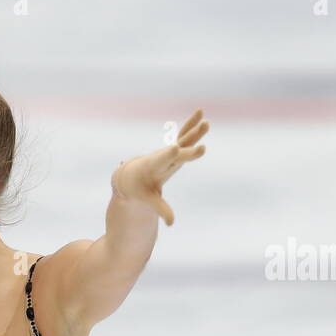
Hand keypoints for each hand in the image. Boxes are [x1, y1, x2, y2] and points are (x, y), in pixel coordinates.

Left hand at [112, 108, 208, 225]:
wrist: (130, 176)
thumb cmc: (138, 189)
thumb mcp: (148, 199)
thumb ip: (160, 209)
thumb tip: (171, 223)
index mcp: (155, 167)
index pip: (164, 160)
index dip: (170, 154)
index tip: (174, 148)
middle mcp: (163, 156)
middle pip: (179, 150)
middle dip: (189, 147)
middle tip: (201, 143)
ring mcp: (169, 151)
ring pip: (183, 138)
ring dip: (193, 129)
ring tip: (205, 119)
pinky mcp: (174, 149)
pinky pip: (184, 135)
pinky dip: (191, 125)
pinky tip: (201, 112)